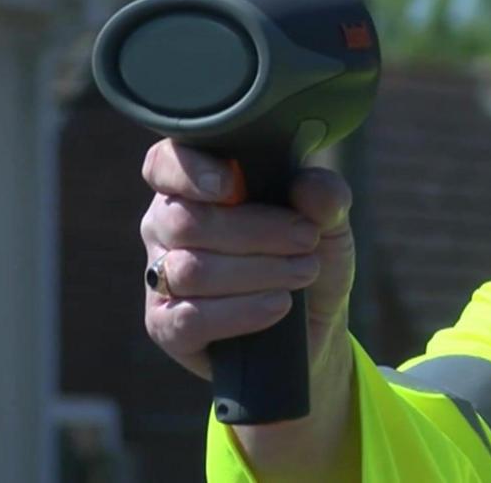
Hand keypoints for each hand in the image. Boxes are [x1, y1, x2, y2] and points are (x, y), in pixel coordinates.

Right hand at [138, 139, 355, 380]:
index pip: (164, 164)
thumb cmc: (309, 257)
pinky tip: (278, 305)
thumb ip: (325, 196)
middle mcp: (165, 227)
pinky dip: (241, 311)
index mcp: (193, 186)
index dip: (189, 171)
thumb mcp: (330, 222)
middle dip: (256, 231)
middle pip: (185, 221)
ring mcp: (160, 278)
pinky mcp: (166, 327)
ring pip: (190, 270)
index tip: (233, 185)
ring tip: (304, 272)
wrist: (316, 326)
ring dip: (258, 271)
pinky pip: (188, 319)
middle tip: (308, 241)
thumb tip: (307, 188)